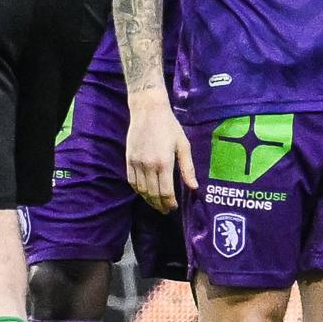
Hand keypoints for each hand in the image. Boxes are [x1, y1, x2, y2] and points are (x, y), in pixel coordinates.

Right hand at [124, 88, 194, 212]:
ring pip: (141, 190)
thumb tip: (194, 187)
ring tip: (156, 204)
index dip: (170, 203)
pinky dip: (138, 191)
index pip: (166, 192)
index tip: (174, 207)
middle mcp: (148, 166)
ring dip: (149, 200)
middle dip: (160, 205)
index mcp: (164, 163)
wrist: (148, 111)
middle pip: (153, 194)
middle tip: (166, 210)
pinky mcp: (128, 160)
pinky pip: (131, 181)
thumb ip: (187, 168)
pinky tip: (144, 193)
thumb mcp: (183, 145)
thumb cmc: (169, 126)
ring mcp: (137, 163)